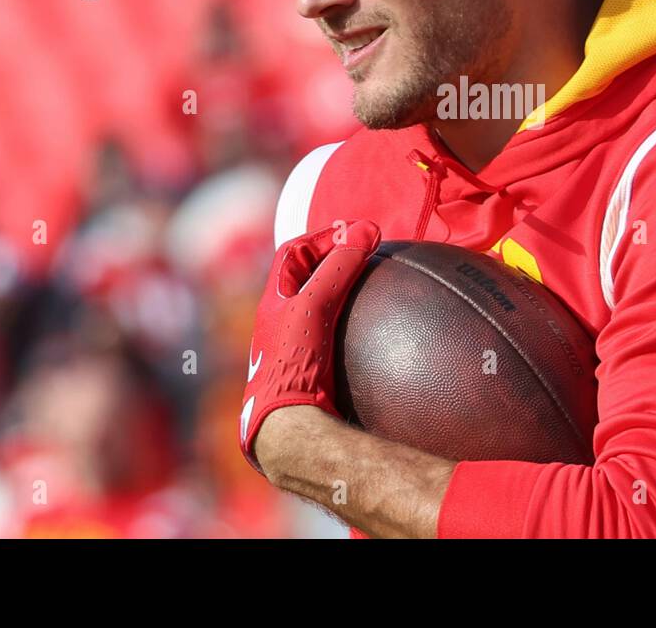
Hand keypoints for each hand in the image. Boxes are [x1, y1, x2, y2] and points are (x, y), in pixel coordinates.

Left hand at [239, 219, 380, 471]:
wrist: (287, 427)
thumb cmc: (294, 360)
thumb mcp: (316, 304)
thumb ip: (340, 265)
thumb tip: (368, 229)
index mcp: (273, 302)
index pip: (293, 254)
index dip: (322, 237)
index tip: (356, 233)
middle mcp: (280, 324)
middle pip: (307, 281)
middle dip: (336, 264)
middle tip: (369, 259)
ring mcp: (296, 351)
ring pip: (323, 313)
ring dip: (347, 298)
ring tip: (378, 293)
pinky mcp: (313, 375)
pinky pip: (337, 343)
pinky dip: (356, 333)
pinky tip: (382, 342)